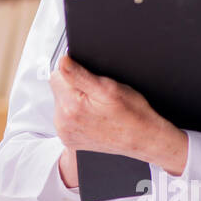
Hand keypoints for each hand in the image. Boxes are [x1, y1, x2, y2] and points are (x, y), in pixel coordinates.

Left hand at [49, 55, 187, 178]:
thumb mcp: (109, 88)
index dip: (74, 72)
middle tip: (97, 96)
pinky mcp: (69, 139)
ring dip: (75, 101)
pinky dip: (77, 115)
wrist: (143, 139)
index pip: (57, 74)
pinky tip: (93, 118)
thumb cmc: (132, 114)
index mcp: (70, 106)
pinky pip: (66, 118)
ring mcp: (65, 133)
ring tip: (97, 108)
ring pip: (62, 103)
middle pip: (58, 89)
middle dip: (75, 88)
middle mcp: (63, 122)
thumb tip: (63, 61)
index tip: (90, 81)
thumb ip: (80, 74)